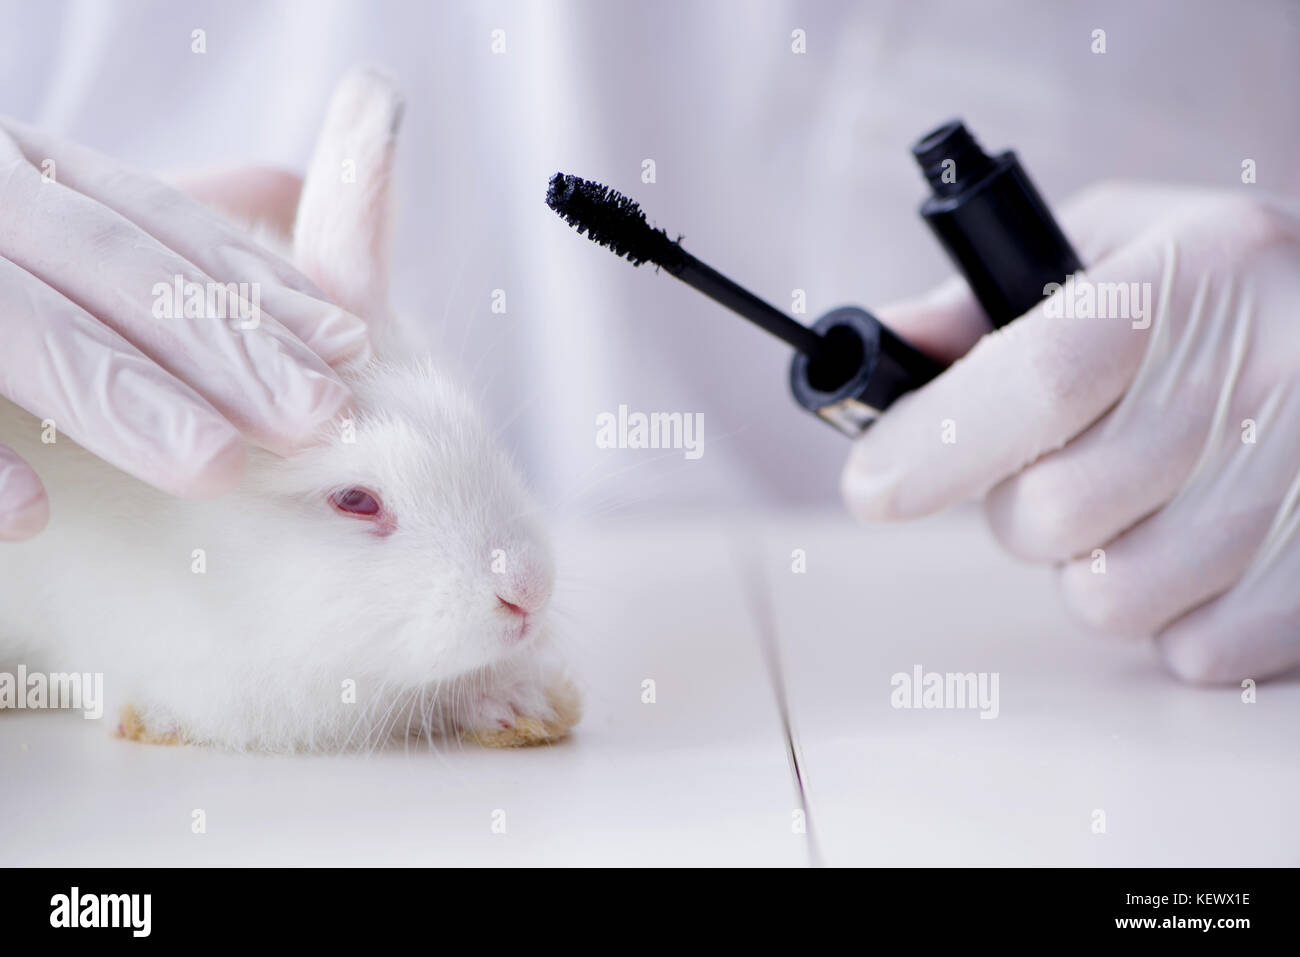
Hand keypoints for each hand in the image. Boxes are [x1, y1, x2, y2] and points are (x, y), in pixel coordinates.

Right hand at [0, 121, 370, 540]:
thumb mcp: (39, 236)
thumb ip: (127, 237)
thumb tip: (281, 227)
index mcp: (22, 175)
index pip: (156, 229)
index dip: (256, 289)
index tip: (348, 348)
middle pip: (109, 268)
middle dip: (220, 346)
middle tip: (318, 418)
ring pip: (19, 323)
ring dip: (118, 395)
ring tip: (214, 465)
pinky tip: (29, 518)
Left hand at [842, 182, 1299, 682]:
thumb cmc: (1233, 299)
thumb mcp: (1128, 247)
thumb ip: (997, 299)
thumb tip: (894, 343)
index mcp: (1200, 274)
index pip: (1039, 379)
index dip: (936, 443)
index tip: (872, 486)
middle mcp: (1266, 377)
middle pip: (1050, 512)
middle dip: (1022, 505)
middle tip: (1075, 462)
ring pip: (1105, 597)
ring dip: (1098, 564)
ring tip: (1158, 498)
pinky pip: (1185, 650)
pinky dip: (1176, 613)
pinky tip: (1219, 543)